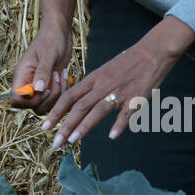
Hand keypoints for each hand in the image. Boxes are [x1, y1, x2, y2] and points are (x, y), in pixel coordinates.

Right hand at [9, 21, 73, 115]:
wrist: (59, 32)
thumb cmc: (51, 39)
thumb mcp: (47, 54)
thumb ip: (42, 72)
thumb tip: (36, 90)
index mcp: (21, 75)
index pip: (15, 99)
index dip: (29, 101)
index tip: (42, 90)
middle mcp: (28, 83)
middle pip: (32, 106)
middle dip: (48, 98)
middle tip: (55, 79)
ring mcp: (39, 86)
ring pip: (45, 105)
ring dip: (57, 95)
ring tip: (61, 75)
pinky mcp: (50, 86)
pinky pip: (55, 100)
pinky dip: (63, 92)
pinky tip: (65, 76)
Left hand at [41, 26, 184, 144]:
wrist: (150, 52)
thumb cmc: (126, 64)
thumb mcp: (102, 72)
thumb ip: (90, 88)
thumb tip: (75, 104)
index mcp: (93, 79)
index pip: (69, 96)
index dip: (55, 112)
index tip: (44, 126)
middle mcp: (102, 85)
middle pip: (80, 106)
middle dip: (65, 125)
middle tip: (54, 142)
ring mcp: (119, 92)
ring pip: (98, 110)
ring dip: (85, 126)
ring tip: (73, 140)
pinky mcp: (136, 98)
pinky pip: (126, 112)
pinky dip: (119, 124)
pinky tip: (112, 136)